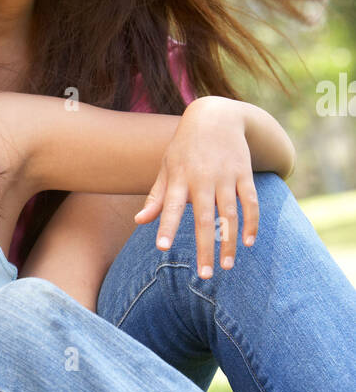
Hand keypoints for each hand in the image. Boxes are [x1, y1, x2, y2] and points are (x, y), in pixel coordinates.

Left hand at [133, 97, 258, 278]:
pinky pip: (251, 202)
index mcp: (179, 178)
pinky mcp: (244, 174)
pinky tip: (247, 243)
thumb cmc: (185, 148)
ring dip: (229, 242)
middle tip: (204, 276)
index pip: (171, 206)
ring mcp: (226, 176)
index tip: (162, 248)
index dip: (167, 227)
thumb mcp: (166, 167)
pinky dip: (251, 223)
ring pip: (230, 215)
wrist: (216, 116)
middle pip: (204, 218)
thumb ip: (156, 197)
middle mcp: (203, 178)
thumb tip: (139, 222)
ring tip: (226, 267)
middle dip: (205, 248)